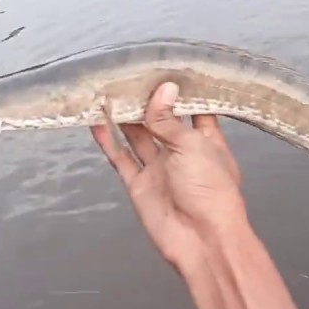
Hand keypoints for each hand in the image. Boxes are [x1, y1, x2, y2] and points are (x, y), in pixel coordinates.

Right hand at [91, 82, 249, 268]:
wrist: (202, 241)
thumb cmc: (212, 192)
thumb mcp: (192, 146)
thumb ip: (170, 119)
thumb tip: (163, 90)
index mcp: (206, 140)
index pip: (193, 109)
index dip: (181, 91)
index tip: (166, 68)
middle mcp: (182, 152)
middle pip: (160, 120)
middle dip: (146, 100)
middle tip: (129, 74)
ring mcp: (159, 169)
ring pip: (137, 137)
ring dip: (124, 117)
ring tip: (108, 91)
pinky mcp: (139, 185)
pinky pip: (121, 158)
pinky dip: (108, 141)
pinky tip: (96, 122)